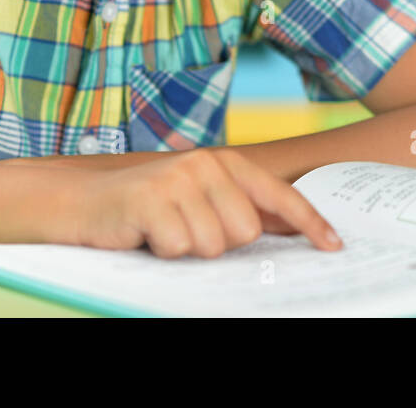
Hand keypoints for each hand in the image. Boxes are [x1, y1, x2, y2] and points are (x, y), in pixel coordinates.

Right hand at [54, 147, 342, 258]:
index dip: (310, 222)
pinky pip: (180, 249)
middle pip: (246, 231)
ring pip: (215, 245)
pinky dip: (164, 252)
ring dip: (189, 250)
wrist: (81, 202)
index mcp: (224, 163)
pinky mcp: (152, 200)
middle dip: (220, 242)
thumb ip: (241, 207)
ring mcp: (178, 180)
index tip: (334, 245)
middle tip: (188, 230)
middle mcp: (205, 164)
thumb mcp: (199, 199)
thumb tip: (292, 227)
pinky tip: (147, 235)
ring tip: (165, 232)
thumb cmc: (147, 207)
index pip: (280, 195)